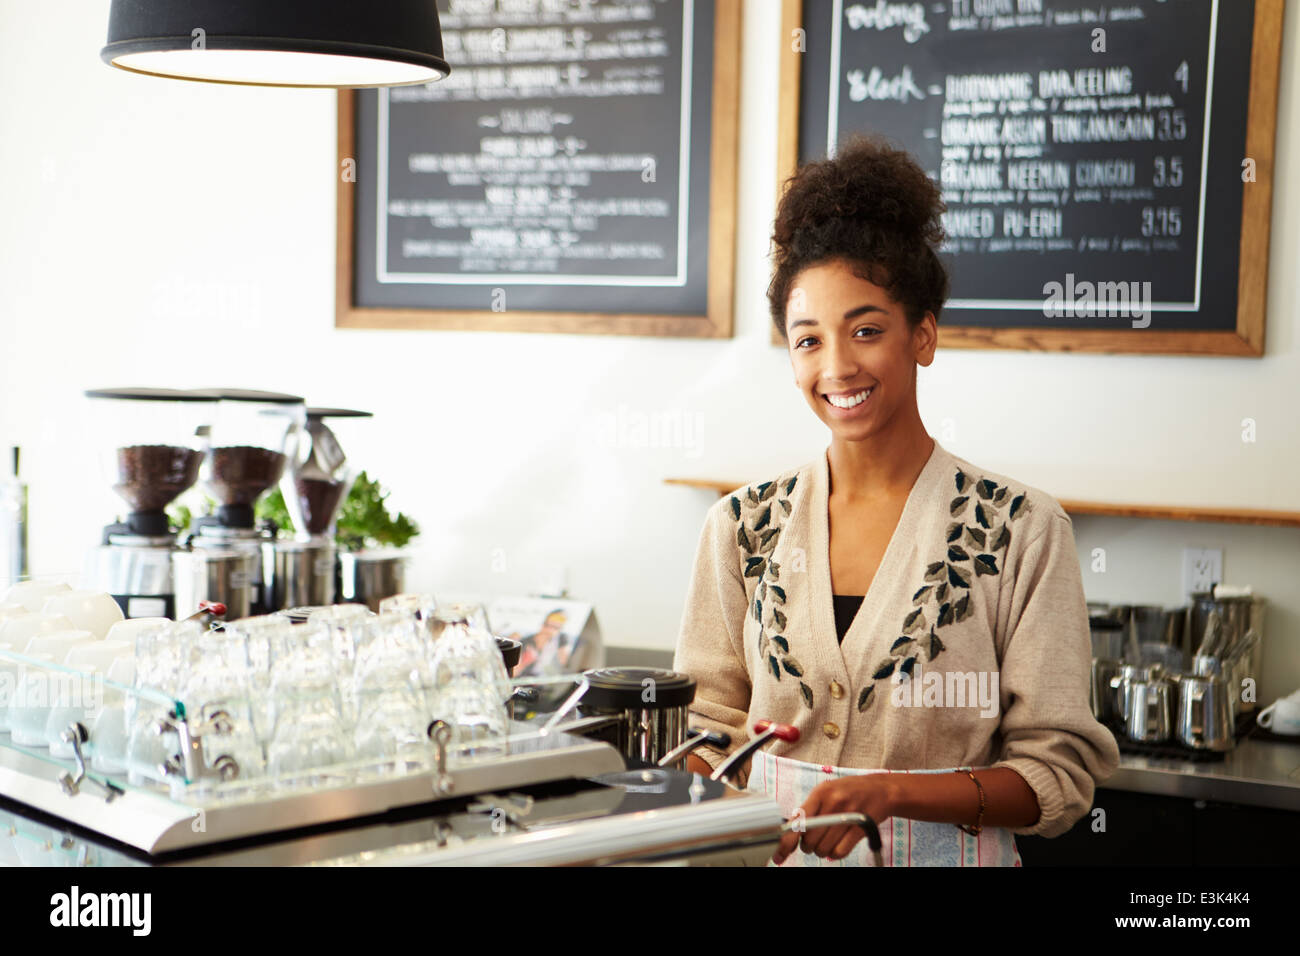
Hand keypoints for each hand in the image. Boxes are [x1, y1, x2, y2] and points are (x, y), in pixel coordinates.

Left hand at [772, 774, 894, 864]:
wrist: (881, 789)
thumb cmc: (849, 791)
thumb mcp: (826, 791)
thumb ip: (809, 809)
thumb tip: (790, 831)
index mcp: (820, 793)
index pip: (798, 821)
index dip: (787, 841)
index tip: (780, 854)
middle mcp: (833, 802)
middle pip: (810, 839)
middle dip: (808, 846)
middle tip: (813, 842)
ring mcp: (848, 815)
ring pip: (824, 848)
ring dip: (822, 851)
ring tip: (827, 842)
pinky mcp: (861, 828)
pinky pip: (840, 851)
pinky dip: (836, 854)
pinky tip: (838, 846)